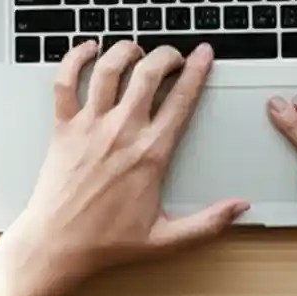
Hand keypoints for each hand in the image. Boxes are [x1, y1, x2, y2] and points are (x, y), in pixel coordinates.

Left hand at [0, 41, 246, 295]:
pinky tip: (87, 50)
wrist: (56, 245)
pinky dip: (74, 59)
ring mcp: (90, 126)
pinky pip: (64, 82)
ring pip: (108, 69)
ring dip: (125, 50)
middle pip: (148, 72)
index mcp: (151, 153)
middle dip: (166, 54)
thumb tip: (240, 207)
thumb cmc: (107, 243)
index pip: (181, 99)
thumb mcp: (166, 238)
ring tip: (136, 50)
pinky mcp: (63, 128)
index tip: (204, 54)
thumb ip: (208, 222)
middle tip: (173, 55)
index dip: (197, 70)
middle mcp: (122, 131)